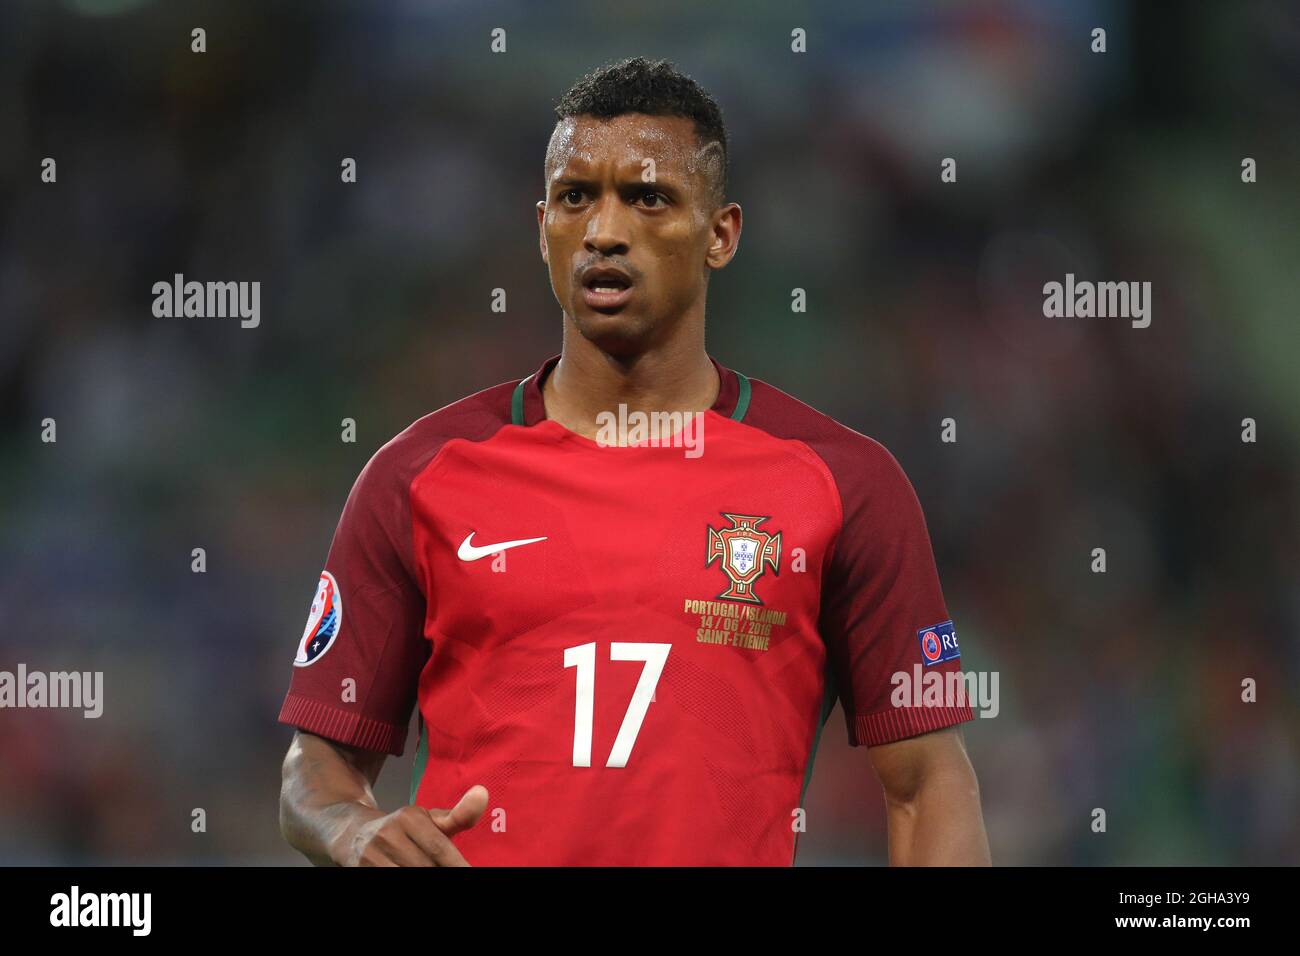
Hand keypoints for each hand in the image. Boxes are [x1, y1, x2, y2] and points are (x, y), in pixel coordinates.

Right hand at [334, 785, 488, 866]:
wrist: (351, 833)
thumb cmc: (401, 829)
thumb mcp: (428, 819)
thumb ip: (458, 814)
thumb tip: (483, 794)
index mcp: (409, 817)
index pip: (439, 848)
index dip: (457, 864)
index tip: (470, 872)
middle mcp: (388, 834)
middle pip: (425, 867)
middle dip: (442, 874)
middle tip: (457, 877)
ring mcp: (371, 855)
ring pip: (407, 875)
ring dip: (425, 879)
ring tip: (439, 877)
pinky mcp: (359, 870)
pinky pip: (388, 880)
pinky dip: (404, 882)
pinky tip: (414, 879)